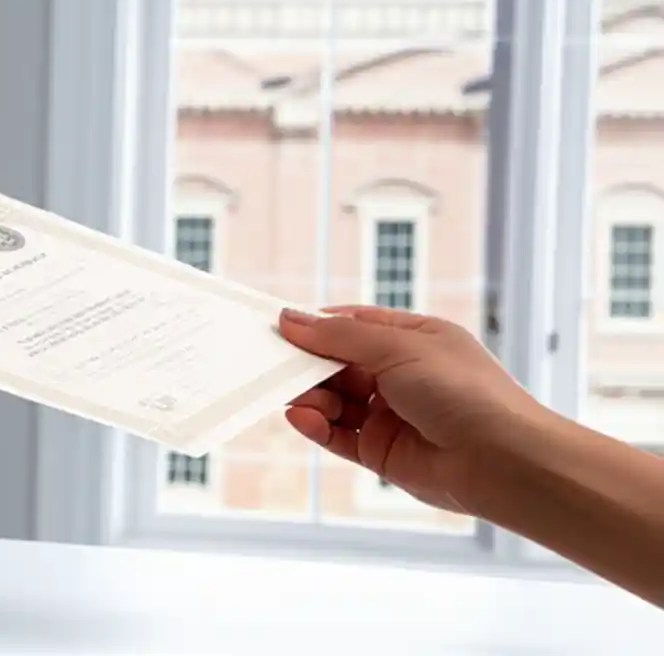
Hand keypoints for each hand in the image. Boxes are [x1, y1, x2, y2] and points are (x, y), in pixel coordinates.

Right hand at [277, 305, 554, 514]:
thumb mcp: (398, 347)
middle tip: (276, 364)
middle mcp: (402, 376)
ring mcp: (391, 415)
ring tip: (296, 397)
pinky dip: (316, 426)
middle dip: (309, 364)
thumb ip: (340, 336)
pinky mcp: (382, 452)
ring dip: (311, 397)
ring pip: (334, 401)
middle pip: (338, 364)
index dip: (318, 326)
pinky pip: (338, 435)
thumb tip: (292, 319)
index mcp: (415, 339)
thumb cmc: (466, 393)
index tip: (281, 327)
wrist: (503, 461)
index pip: (354, 325)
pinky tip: (301, 416)